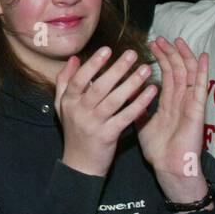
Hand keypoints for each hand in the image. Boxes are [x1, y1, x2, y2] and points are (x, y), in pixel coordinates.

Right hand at [55, 46, 156, 177]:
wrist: (80, 164)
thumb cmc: (74, 131)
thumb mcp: (64, 106)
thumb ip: (65, 82)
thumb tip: (73, 59)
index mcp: (68, 102)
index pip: (79, 80)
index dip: (92, 64)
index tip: (107, 50)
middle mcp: (79, 112)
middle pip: (98, 87)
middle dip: (116, 69)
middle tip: (133, 54)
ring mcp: (93, 124)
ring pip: (114, 101)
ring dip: (131, 84)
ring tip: (146, 70)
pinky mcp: (108, 136)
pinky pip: (126, 117)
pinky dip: (139, 104)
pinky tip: (151, 92)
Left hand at [137, 37, 211, 201]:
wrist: (168, 167)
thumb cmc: (158, 150)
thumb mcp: (143, 124)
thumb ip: (138, 108)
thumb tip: (127, 95)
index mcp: (168, 103)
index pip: (166, 75)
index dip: (160, 59)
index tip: (151, 45)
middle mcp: (180, 100)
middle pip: (177, 71)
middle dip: (169, 53)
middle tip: (160, 38)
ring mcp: (190, 104)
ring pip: (188, 74)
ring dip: (183, 57)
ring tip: (177, 41)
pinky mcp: (197, 110)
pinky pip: (201, 88)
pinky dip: (202, 72)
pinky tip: (203, 58)